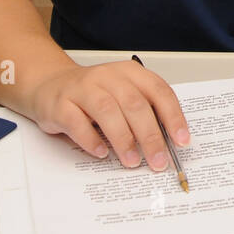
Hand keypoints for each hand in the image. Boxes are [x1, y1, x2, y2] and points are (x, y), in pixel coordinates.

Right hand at [28, 59, 189, 169]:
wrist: (50, 84)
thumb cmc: (93, 94)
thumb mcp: (122, 94)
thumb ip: (144, 112)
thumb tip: (169, 143)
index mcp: (129, 72)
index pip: (158, 91)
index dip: (173, 116)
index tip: (182, 141)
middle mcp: (107, 76)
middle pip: (135, 104)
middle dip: (150, 136)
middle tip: (158, 160)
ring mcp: (82, 88)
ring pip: (107, 111)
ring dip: (123, 139)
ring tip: (132, 161)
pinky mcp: (60, 104)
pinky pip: (77, 123)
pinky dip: (91, 140)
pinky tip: (102, 153)